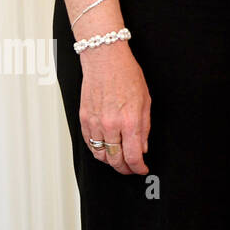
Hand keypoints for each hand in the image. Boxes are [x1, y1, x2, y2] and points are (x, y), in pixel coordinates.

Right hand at [79, 43, 150, 175]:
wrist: (105, 60)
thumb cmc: (127, 75)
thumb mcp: (146, 100)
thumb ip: (144, 127)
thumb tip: (142, 147)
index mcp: (130, 120)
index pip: (133, 155)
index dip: (138, 167)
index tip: (142, 169)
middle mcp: (111, 124)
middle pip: (115, 159)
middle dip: (125, 168)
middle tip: (131, 168)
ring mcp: (95, 123)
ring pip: (100, 155)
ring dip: (110, 161)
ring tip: (119, 160)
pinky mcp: (84, 119)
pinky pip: (89, 143)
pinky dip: (98, 150)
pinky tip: (106, 148)